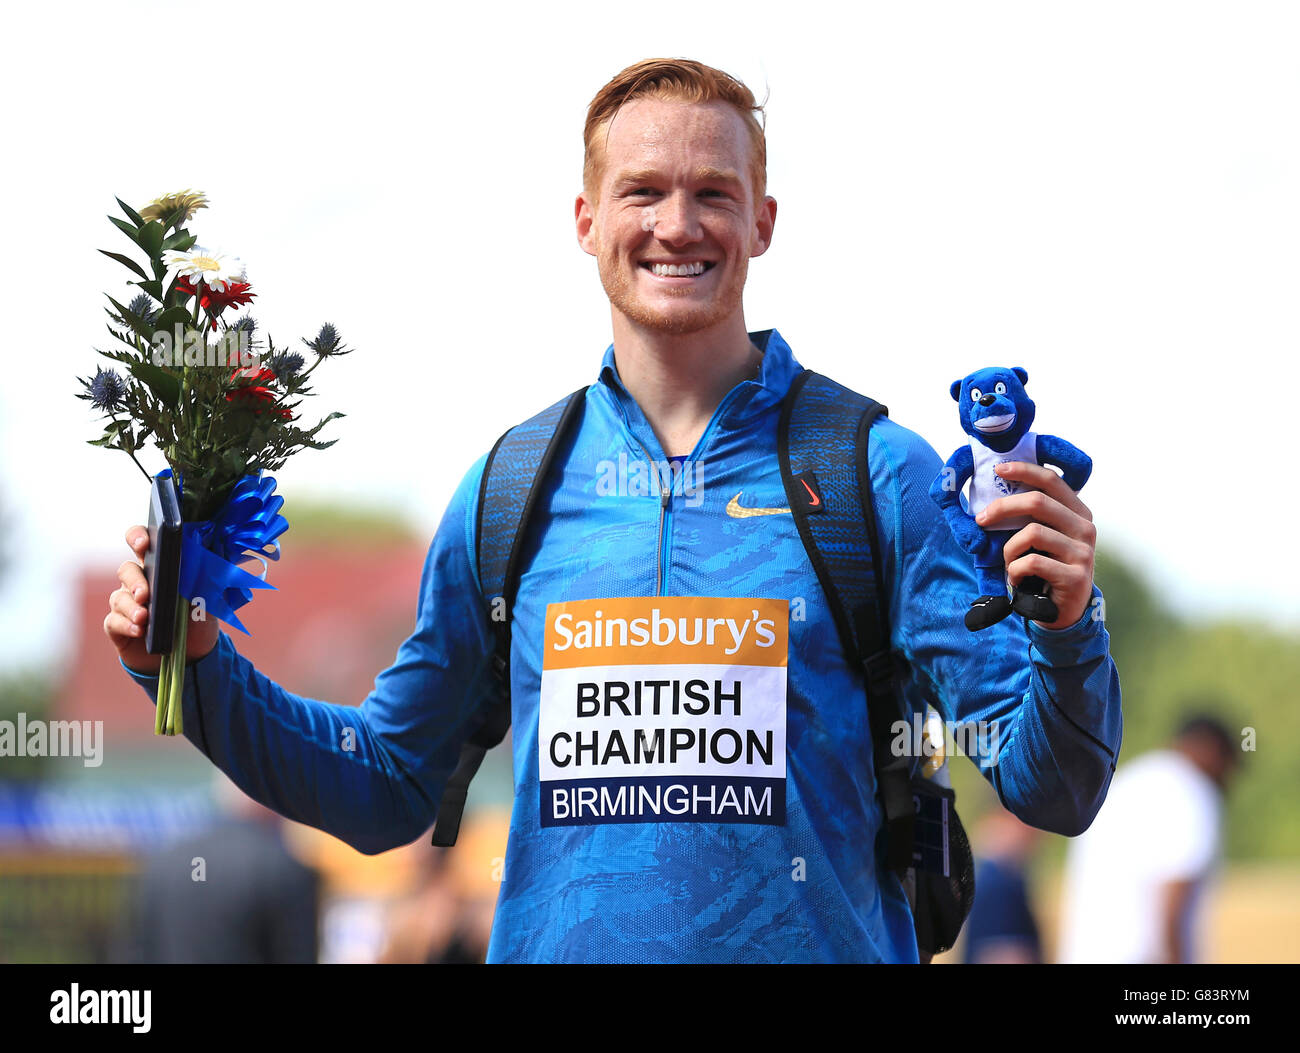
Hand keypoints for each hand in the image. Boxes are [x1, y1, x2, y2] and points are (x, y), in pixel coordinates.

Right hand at [105, 526, 219, 673]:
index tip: (143, 544)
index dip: (138, 537)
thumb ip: (203, 578)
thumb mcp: (208, 598)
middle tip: (145, 593)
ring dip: (131, 607)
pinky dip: (126, 625)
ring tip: (144, 618)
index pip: (142, 543)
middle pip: (126, 570)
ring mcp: (127, 604)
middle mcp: (139, 582)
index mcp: (160, 568)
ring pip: (119, 597)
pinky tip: (139, 631)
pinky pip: (114, 621)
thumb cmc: (197, 619)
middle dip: (135, 580)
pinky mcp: (119, 627)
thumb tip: (205, 558)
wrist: (192, 655)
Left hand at [975, 462, 1096, 629]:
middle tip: (981, 519)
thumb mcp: (1041, 538)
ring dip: (1009, 550)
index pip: (1051, 480)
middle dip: (1002, 507)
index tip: (998, 469)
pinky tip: (1017, 581)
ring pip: (1031, 533)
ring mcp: (1083, 552)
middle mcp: (1085, 528)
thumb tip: (993, 496)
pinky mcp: (1076, 576)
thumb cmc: (1044, 570)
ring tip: (1009, 564)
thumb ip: (1030, 518)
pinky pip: (1031, 563)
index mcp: (1077, 512)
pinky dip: (1015, 572)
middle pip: (1037, 502)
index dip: (1023, 470)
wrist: (1061, 612)